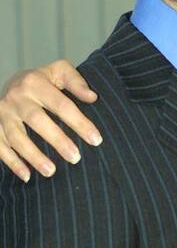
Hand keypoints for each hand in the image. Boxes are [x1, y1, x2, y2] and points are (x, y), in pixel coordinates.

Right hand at [0, 61, 100, 181]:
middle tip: (75, 158)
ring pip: (16, 137)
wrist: (12, 82)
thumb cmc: (43, 81)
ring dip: (33, 156)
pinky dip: (12, 162)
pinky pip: (0, 146)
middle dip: (57, 140)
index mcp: (34, 82)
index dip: (79, 123)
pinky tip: (26, 176)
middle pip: (37, 120)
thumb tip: (93, 97)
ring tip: (51, 172)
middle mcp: (16, 97)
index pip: (61, 104)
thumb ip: (76, 82)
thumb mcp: (59, 72)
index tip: (96, 140)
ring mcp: (3, 113)